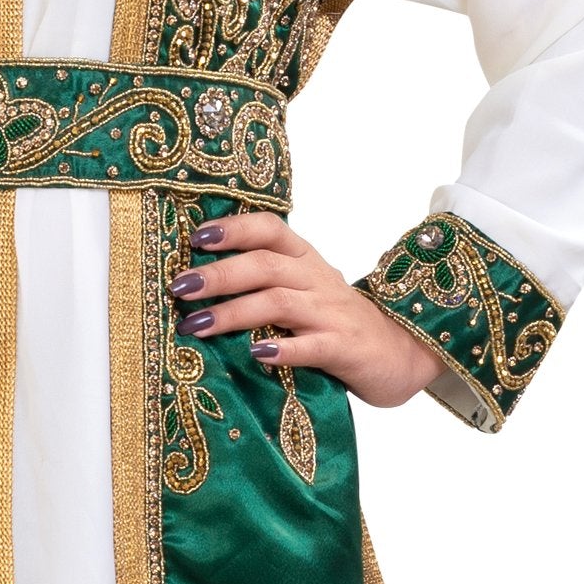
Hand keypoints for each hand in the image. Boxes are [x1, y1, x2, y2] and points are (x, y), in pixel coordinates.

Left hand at [171, 214, 443, 408]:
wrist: (402, 352)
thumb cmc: (338, 322)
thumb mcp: (305, 290)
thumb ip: (265, 281)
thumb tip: (198, 281)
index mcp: (305, 259)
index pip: (269, 229)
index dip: (234, 229)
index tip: (197, 237)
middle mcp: (317, 279)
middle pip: (265, 265)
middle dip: (219, 275)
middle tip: (180, 288)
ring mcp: (331, 313)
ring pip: (278, 302)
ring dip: (234, 312)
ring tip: (196, 325)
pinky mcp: (344, 348)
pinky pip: (312, 346)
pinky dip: (283, 349)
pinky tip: (257, 355)